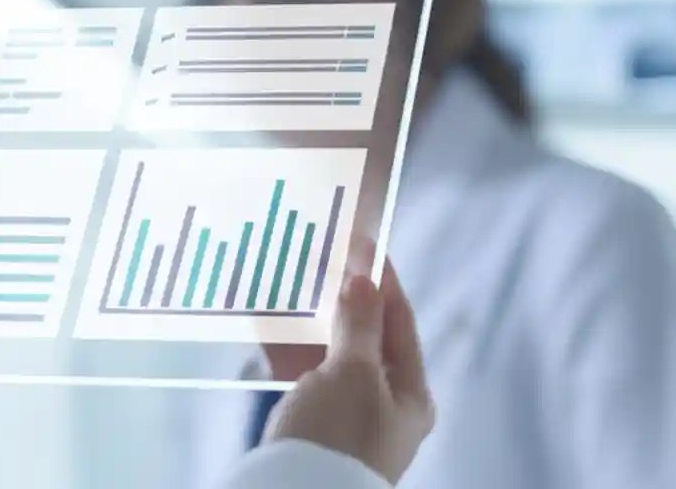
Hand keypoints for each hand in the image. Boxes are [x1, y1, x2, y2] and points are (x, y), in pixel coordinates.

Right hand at [262, 261, 434, 484]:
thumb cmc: (339, 434)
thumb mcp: (353, 374)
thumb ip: (359, 324)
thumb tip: (366, 278)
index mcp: (410, 392)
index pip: (400, 321)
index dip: (382, 280)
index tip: (361, 242)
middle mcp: (382, 401)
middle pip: (363, 335)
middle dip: (341, 296)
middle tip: (319, 255)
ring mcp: (344, 413)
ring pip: (328, 352)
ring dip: (309, 316)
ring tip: (289, 277)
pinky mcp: (309, 422)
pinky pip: (301, 373)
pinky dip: (286, 345)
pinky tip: (265, 316)